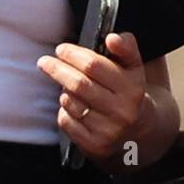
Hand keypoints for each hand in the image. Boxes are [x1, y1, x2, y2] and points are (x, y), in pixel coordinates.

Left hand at [38, 32, 152, 162]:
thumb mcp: (133, 67)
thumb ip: (126, 47)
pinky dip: (63, 110)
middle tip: (44, 62)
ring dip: (63, 90)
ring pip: (71, 103)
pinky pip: (67, 122)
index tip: (60, 49)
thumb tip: (112, 38)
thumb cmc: (128, 91)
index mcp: (132, 87)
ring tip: (66, 85)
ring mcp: (109, 130)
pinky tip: (71, 106)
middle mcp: (122, 110)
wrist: (139, 131)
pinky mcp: (96, 145)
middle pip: (79, 84)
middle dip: (57, 69)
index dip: (73, 54)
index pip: (94, 65)